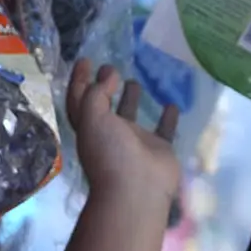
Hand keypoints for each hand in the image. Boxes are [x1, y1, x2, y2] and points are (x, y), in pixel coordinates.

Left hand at [64, 60, 179, 207]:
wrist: (138, 190)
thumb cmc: (110, 153)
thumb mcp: (92, 118)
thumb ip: (96, 93)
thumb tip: (107, 75)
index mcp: (89, 127)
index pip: (79, 100)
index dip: (78, 80)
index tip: (84, 60)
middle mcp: (109, 134)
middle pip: (104, 107)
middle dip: (104, 87)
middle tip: (111, 67)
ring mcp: (135, 143)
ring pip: (131, 116)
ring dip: (131, 99)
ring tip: (134, 81)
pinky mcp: (159, 150)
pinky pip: (164, 130)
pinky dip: (168, 118)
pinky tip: (171, 104)